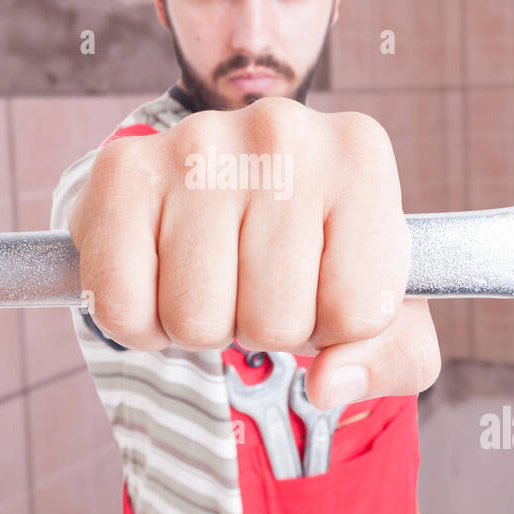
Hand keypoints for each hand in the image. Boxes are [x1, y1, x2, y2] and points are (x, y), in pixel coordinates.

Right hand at [66, 96, 437, 405]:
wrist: (213, 192)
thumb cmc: (307, 253)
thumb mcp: (377, 305)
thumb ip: (391, 358)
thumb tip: (329, 383)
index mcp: (360, 154)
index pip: (357, 311)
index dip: (333, 326)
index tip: (319, 285)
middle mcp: (282, 130)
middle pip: (275, 320)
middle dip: (261, 327)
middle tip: (254, 281)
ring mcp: (196, 143)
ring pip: (197, 321)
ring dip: (200, 326)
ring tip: (211, 274)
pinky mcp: (121, 168)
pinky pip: (122, 307)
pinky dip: (138, 323)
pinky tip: (160, 275)